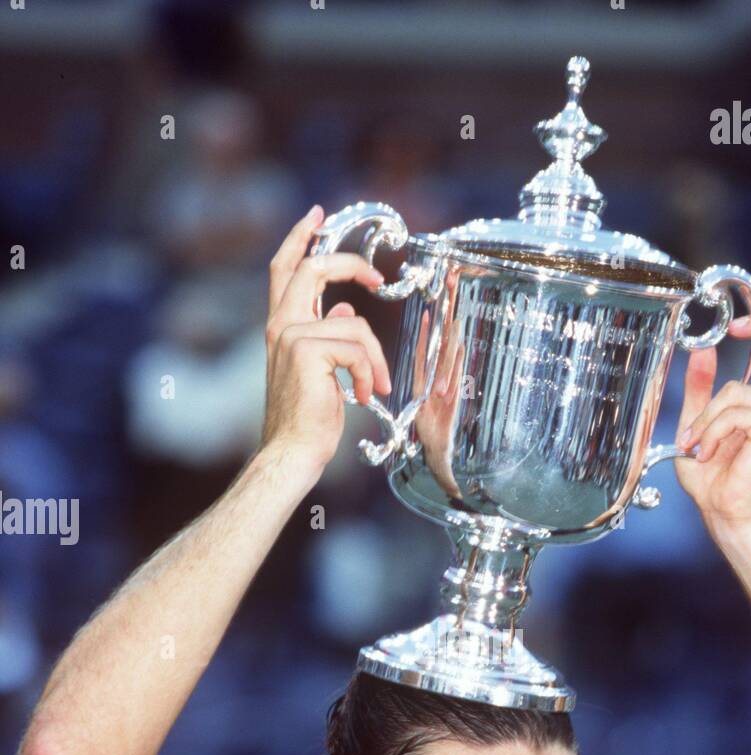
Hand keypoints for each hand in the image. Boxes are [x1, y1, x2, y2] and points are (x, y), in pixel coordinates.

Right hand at [260, 205, 392, 483]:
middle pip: (313, 269)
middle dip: (349, 263)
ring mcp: (291, 335)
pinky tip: (362, 396)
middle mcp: (280, 325)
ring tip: (373, 388)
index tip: (318, 214)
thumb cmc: (307, 418)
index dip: (300, 237)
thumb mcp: (321, 370)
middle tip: (377, 276)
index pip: (285, 269)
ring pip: (354, 323)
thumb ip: (327, 335)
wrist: (293, 450)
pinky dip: (368, 373)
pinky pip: (357, 346)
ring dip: (374, 359)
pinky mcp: (307, 351)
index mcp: (281, 326)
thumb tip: (344, 312)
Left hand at [412, 269, 464, 496]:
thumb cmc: (428, 444)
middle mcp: (440, 385)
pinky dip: (454, 364)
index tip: (434, 297)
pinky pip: (453, 381)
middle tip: (452, 283)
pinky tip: (457, 344)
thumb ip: (407, 388)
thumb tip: (392, 367)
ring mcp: (448, 395)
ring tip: (454, 304)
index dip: (430, 323)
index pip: (427, 346)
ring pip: (450, 359)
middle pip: (443, 344)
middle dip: (447, 315)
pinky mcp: (451, 409)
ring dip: (451, 332)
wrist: (439, 470)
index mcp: (427, 384)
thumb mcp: (415, 412)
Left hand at [673, 283, 750, 533]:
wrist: (723, 510)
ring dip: (705, 420)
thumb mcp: (696, 422)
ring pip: (733, 390)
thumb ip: (700, 387)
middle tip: (734, 324)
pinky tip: (709, 451)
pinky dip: (712, 431)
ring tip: (697, 447)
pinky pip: (734, 411)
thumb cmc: (712, 476)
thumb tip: (704, 349)